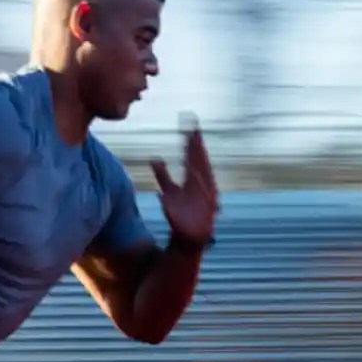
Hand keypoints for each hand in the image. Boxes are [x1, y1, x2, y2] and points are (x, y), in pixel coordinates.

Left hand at [150, 113, 218, 244]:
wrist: (187, 235)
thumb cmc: (180, 213)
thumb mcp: (168, 191)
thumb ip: (163, 175)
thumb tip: (155, 158)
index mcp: (193, 178)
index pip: (192, 156)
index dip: (191, 141)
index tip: (190, 125)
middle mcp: (201, 182)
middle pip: (198, 159)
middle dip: (196, 143)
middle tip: (194, 126)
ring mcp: (205, 192)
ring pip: (203, 171)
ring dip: (199, 157)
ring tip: (195, 142)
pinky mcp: (207, 205)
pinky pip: (205, 190)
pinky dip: (202, 180)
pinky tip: (195, 170)